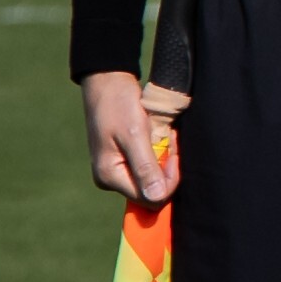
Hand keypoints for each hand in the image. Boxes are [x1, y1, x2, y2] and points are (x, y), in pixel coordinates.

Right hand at [83, 70, 176, 204]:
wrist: (108, 83)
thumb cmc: (118, 106)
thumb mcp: (134, 135)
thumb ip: (145, 167)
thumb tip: (156, 198)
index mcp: (109, 177)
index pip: (151, 198)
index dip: (169, 179)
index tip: (171, 149)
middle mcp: (111, 178)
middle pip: (154, 190)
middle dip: (167, 167)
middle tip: (168, 139)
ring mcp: (117, 170)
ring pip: (155, 177)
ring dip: (165, 157)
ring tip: (163, 134)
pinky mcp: (125, 160)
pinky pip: (151, 165)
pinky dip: (160, 152)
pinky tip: (158, 135)